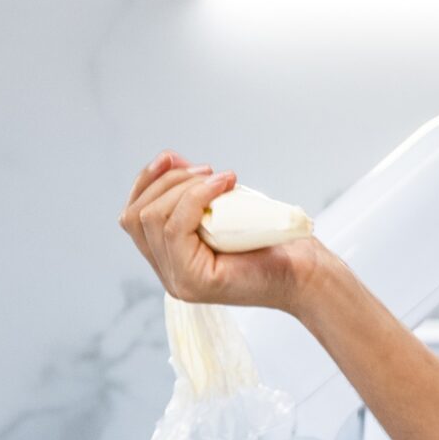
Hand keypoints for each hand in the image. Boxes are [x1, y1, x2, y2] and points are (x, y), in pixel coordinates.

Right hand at [119, 152, 324, 312]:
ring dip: (183, 187)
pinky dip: (195, 197)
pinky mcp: (193, 280)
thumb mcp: (224, 208)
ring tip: (220, 179)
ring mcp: (178, 281)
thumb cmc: (272, 241)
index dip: (147, 182)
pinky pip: (174, 228)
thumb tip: (171, 160)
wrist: (305, 272)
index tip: (173, 158)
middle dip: (167, 182)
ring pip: (152, 219)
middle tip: (208, 171)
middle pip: (135, 216)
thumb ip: (194, 191)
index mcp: (170, 259)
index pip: (133, 217)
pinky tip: (223, 184)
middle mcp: (168, 274)